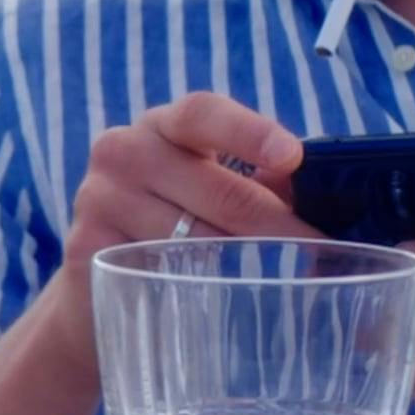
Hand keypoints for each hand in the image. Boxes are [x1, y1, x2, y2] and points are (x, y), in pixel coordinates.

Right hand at [15, 94, 313, 379]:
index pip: (203, 113)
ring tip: (284, 286)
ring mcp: (99, 198)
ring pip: (197, 240)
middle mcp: (123, 150)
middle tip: (321, 257)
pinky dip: (200, 290)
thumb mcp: (212, 191)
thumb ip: (261, 185)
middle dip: (281, 227)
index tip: (292, 157)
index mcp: (162, 125)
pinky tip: (220, 301)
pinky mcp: (86, 248)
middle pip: (220, 190)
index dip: (250, 132)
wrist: (97, 283)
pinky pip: (161, 272)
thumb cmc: (174, 228)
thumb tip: (329, 200)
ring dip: (248, 266)